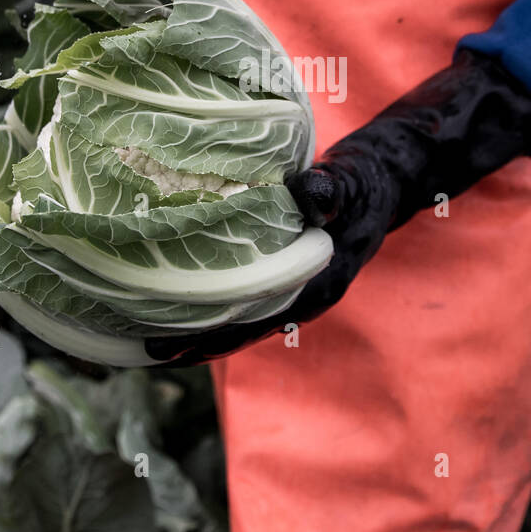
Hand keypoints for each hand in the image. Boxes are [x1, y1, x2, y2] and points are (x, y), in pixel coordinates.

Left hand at [142, 50, 530, 365]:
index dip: (216, 338)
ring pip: (242, 316)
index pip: (260, 322)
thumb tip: (309, 197)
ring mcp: (294, 284)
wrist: (385, 178)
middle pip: (244, 329)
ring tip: (149, 337)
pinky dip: (212, 300)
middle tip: (145, 353)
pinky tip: (176, 296)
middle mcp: (303, 293)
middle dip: (198, 344)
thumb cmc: (365, 179)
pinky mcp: (284, 268)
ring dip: (200, 327)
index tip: (172, 350)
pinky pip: (244, 292)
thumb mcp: (352, 179)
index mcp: (319, 283)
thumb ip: (331, 188)